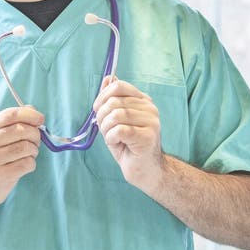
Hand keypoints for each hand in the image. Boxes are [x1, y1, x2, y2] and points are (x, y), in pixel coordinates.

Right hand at [0, 106, 43, 213]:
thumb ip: (9, 125)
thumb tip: (33, 110)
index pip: (10, 115)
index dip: (29, 114)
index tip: (40, 118)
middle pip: (21, 130)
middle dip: (35, 134)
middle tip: (35, 141)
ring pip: (26, 147)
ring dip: (34, 150)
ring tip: (29, 154)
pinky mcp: (1, 176)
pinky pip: (27, 163)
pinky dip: (31, 163)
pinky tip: (25, 166)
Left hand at [93, 77, 163, 191]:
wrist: (144, 171)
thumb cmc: (129, 146)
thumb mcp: (116, 120)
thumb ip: (112, 99)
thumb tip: (108, 78)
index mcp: (143, 100)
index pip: (119, 86)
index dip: (102, 97)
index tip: (98, 110)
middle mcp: (150, 108)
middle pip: (114, 101)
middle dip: (102, 116)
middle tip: (105, 130)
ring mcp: (151, 122)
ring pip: (116, 115)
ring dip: (106, 128)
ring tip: (111, 137)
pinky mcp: (147, 136)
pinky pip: (119, 130)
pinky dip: (111, 138)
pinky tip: (117, 143)